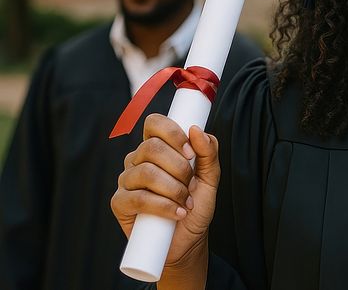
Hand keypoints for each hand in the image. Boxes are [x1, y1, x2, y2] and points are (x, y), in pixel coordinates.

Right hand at [111, 114, 220, 272]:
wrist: (187, 241)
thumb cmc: (195, 205)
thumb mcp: (210, 177)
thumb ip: (208, 152)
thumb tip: (196, 130)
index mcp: (157, 149)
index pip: (154, 123)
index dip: (172, 133)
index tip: (191, 152)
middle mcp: (138, 161)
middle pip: (151, 147)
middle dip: (179, 167)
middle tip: (190, 184)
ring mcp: (126, 181)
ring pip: (145, 172)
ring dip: (173, 189)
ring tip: (185, 202)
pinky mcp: (119, 203)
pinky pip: (137, 197)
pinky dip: (163, 206)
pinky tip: (177, 212)